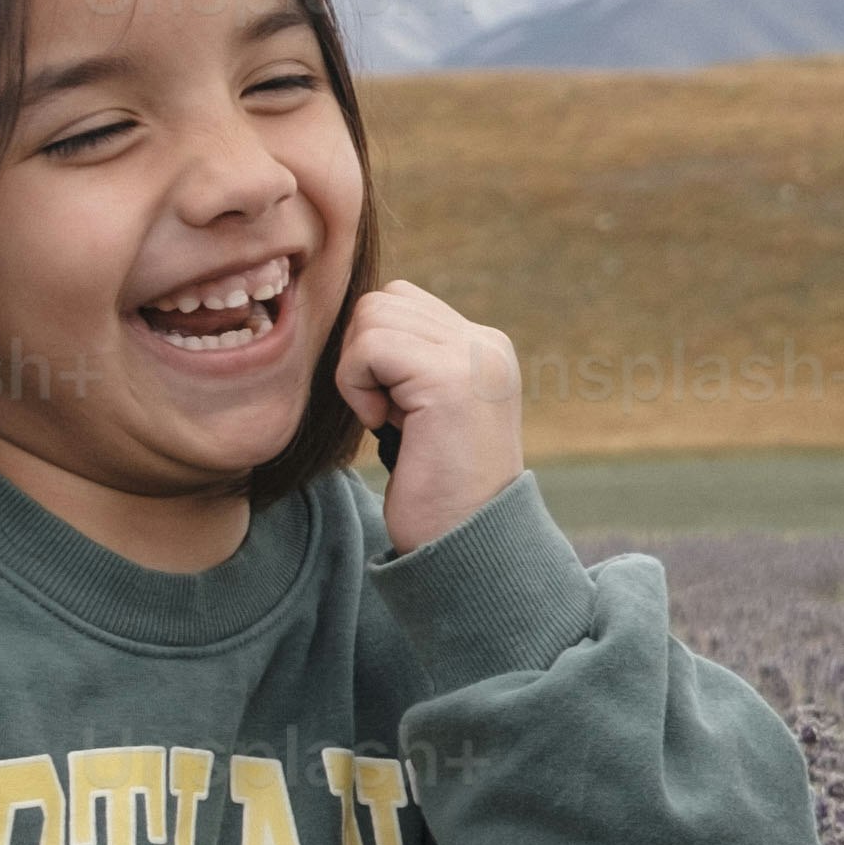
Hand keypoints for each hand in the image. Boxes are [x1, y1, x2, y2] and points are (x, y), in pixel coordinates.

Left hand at [332, 277, 525, 552]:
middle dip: (363, 356)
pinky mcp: (449, 377)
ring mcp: (473, 357)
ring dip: (359, 371)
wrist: (468, 544)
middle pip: (384, 300)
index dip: (374, 350)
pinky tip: (382, 425)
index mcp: (484, 348)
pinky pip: (370, 346)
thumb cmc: (435, 490)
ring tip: (386, 419)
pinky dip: (357, 385)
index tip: (391, 407)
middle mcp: (486, 344)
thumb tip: (357, 326)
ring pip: (374, 315)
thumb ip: (408, 362)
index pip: (403, 301)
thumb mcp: (426, 410)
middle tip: (384, 413)